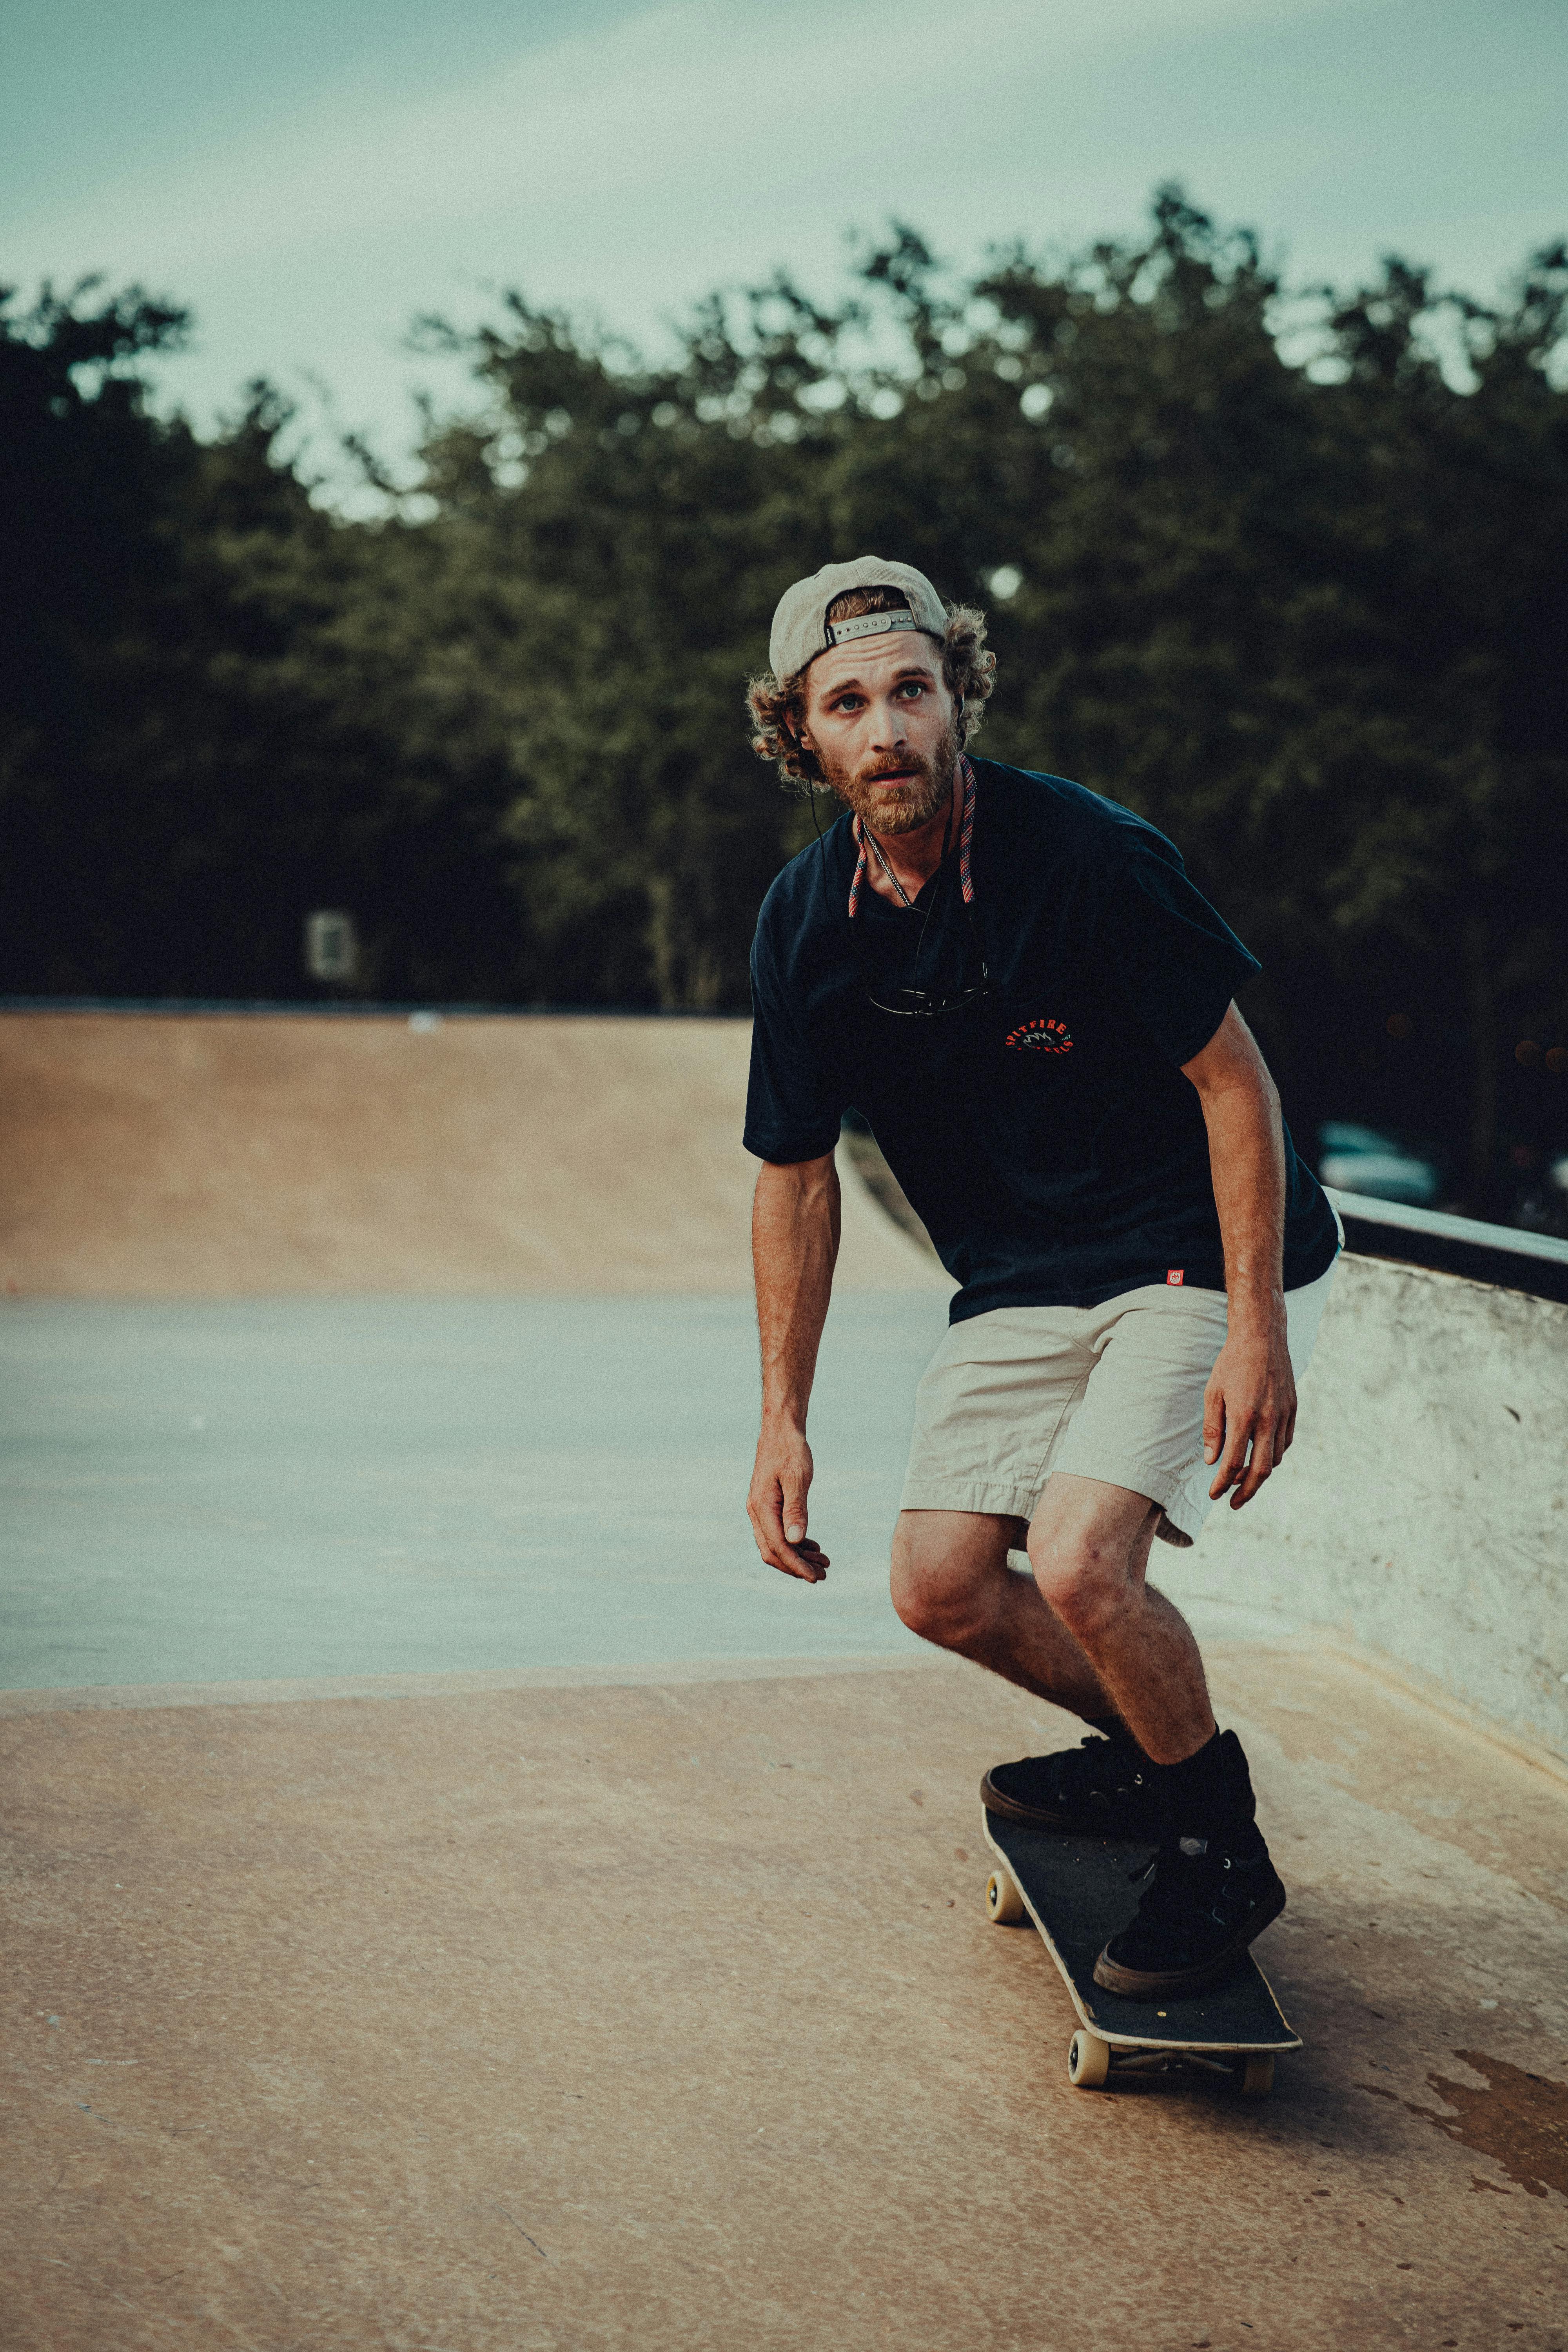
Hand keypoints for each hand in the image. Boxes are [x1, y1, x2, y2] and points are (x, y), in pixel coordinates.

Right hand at [747, 1422, 828, 1582]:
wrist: (781, 1430)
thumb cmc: (790, 1451)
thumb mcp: (797, 1479)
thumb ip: (796, 1510)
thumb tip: (796, 1541)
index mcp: (762, 1507)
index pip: (778, 1547)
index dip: (796, 1565)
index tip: (815, 1578)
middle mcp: (757, 1511)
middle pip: (773, 1551)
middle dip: (797, 1566)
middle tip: (823, 1574)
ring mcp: (761, 1509)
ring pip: (776, 1543)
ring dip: (798, 1556)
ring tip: (823, 1562)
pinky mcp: (769, 1504)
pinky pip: (778, 1531)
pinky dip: (795, 1543)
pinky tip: (813, 1545)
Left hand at [1203, 1315, 1296, 1509]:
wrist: (1262, 1337)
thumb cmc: (1231, 1363)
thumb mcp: (1213, 1393)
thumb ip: (1213, 1428)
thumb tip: (1212, 1461)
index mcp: (1243, 1416)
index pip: (1232, 1463)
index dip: (1222, 1484)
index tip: (1214, 1495)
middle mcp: (1268, 1420)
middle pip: (1260, 1471)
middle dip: (1246, 1492)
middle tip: (1233, 1503)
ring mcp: (1284, 1416)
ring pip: (1275, 1459)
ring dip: (1259, 1474)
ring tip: (1242, 1478)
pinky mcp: (1293, 1410)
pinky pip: (1285, 1443)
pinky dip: (1273, 1456)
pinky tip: (1260, 1456)